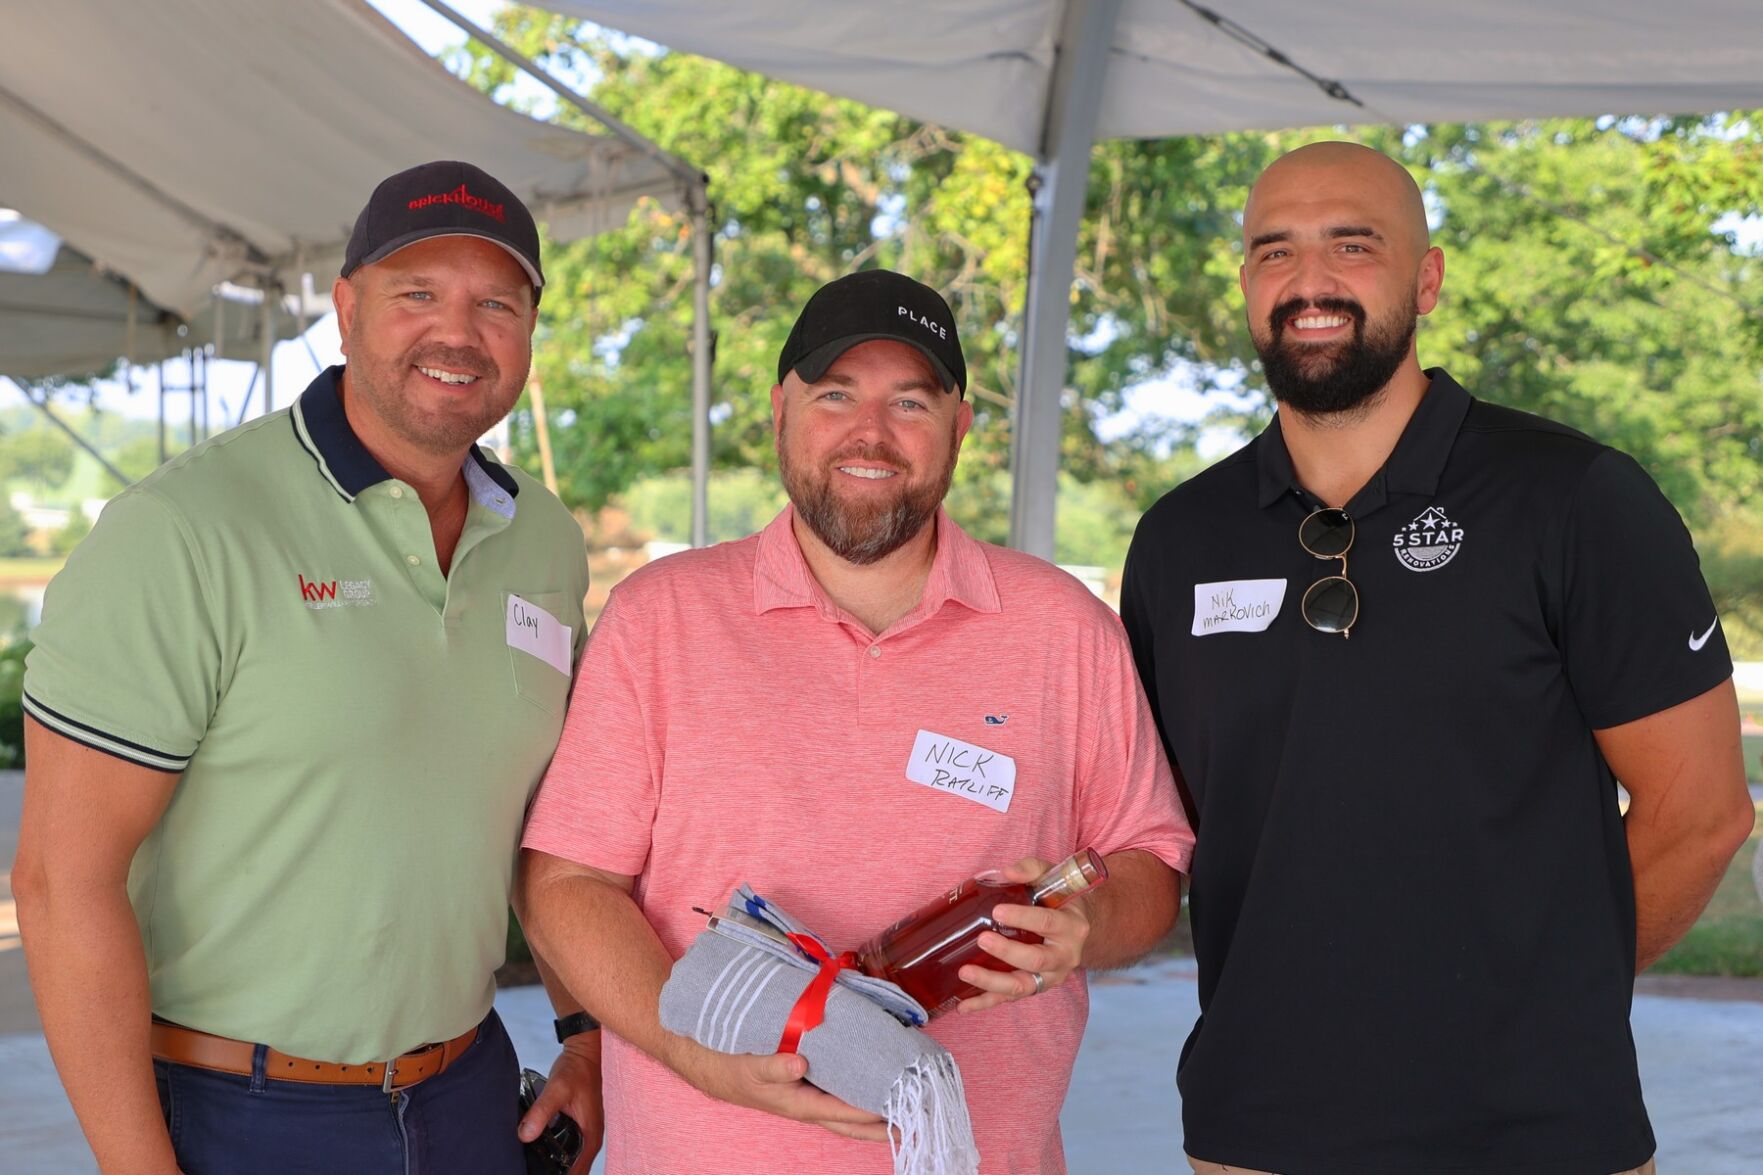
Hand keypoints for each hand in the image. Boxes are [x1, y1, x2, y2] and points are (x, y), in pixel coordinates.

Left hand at [518, 1034, 603, 1173]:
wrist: (585, 1053)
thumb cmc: (577, 1069)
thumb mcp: (557, 1089)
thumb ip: (541, 1112)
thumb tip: (525, 1135)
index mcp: (591, 1134)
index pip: (578, 1171)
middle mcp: (592, 1137)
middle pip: (576, 1169)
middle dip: (559, 1174)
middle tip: (534, 1172)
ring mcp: (587, 1132)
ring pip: (573, 1160)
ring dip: (559, 1166)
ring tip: (535, 1168)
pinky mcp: (580, 1126)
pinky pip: (571, 1149)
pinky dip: (558, 1154)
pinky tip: (541, 1152)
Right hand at [680, 1047, 890, 1142]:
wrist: (708, 1061)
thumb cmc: (731, 1068)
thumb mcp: (750, 1067)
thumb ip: (774, 1067)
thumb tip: (800, 1065)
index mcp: (800, 1105)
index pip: (847, 1113)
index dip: (876, 1115)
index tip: (904, 1110)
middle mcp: (809, 1103)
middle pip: (854, 1121)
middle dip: (885, 1124)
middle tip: (917, 1120)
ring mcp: (808, 1094)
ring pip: (848, 1107)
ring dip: (875, 1107)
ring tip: (904, 1101)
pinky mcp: (806, 1082)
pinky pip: (839, 1089)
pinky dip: (858, 1086)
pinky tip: (873, 1075)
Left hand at [955, 856, 1090, 1014]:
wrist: (1076, 927)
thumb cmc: (1058, 898)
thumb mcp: (1051, 877)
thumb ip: (1031, 869)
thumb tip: (1007, 872)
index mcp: (1072, 926)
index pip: (1048, 922)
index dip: (1023, 917)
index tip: (997, 910)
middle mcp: (1064, 956)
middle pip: (1036, 960)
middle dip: (1007, 952)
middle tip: (982, 939)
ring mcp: (1050, 977)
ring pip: (1022, 986)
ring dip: (992, 982)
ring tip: (965, 972)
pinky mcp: (1034, 988)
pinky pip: (1009, 999)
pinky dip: (985, 1003)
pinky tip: (963, 1005)